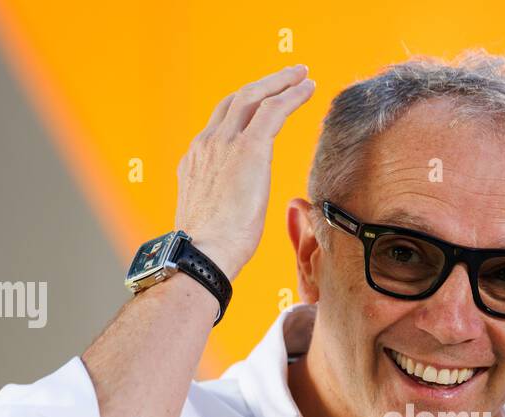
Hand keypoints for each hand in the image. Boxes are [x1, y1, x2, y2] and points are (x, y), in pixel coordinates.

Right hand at [175, 65, 316, 279]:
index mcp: (196, 160)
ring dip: (280, 82)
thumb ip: (223, 203)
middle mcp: (207, 145)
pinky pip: (273, 109)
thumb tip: (238, 211)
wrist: (204, 253)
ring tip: (301, 74)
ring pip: (254, 96)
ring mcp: (224, 143)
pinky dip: (291, 94)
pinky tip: (308, 87)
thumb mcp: (212, 218)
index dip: (244, 109)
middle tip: (286, 76)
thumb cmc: (212, 250)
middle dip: (262, 84)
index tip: (261, 103)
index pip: (221, 124)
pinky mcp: (248, 148)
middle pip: (235, 100)